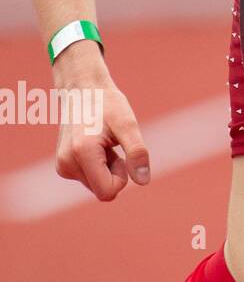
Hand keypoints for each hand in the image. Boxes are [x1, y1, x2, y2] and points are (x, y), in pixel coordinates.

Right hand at [54, 80, 150, 201]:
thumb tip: (143, 181)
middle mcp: (66, 163)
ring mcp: (62, 166)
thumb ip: (137, 152)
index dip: (123, 178)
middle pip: (103, 190)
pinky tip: (97, 144)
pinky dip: (98, 164)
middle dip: (114, 171)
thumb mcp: (128, 124)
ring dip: (107, 167)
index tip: (122, 156)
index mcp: (82, 153)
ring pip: (97, 185)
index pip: (107, 191)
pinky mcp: (63, 166)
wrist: (83, 90)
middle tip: (112, 145)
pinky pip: (90, 178)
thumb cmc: (108, 104)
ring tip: (104, 142)